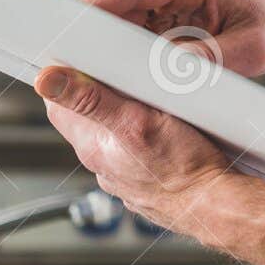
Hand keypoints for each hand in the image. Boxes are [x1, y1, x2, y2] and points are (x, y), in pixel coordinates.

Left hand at [34, 66, 264, 264]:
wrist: (217, 205)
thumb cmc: (184, 169)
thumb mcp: (135, 122)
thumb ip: (91, 100)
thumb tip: (46, 81)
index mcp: (93, 146)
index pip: (59, 107)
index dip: (65, 79)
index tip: (77, 59)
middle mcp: (105, 163)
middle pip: (87, 118)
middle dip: (98, 92)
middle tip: (118, 70)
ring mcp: (125, 175)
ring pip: (114, 134)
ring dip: (124, 113)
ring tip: (146, 96)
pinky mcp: (148, 180)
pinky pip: (136, 150)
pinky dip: (144, 134)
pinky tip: (164, 128)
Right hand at [82, 0, 264, 78]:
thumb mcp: (254, 49)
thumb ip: (214, 58)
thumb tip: (172, 71)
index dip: (100, 4)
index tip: (72, 25)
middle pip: (118, 4)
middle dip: (90, 32)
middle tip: (66, 63)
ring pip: (120, 20)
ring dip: (103, 47)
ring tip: (85, 77)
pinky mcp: (162, 17)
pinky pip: (132, 33)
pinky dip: (121, 54)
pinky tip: (112, 79)